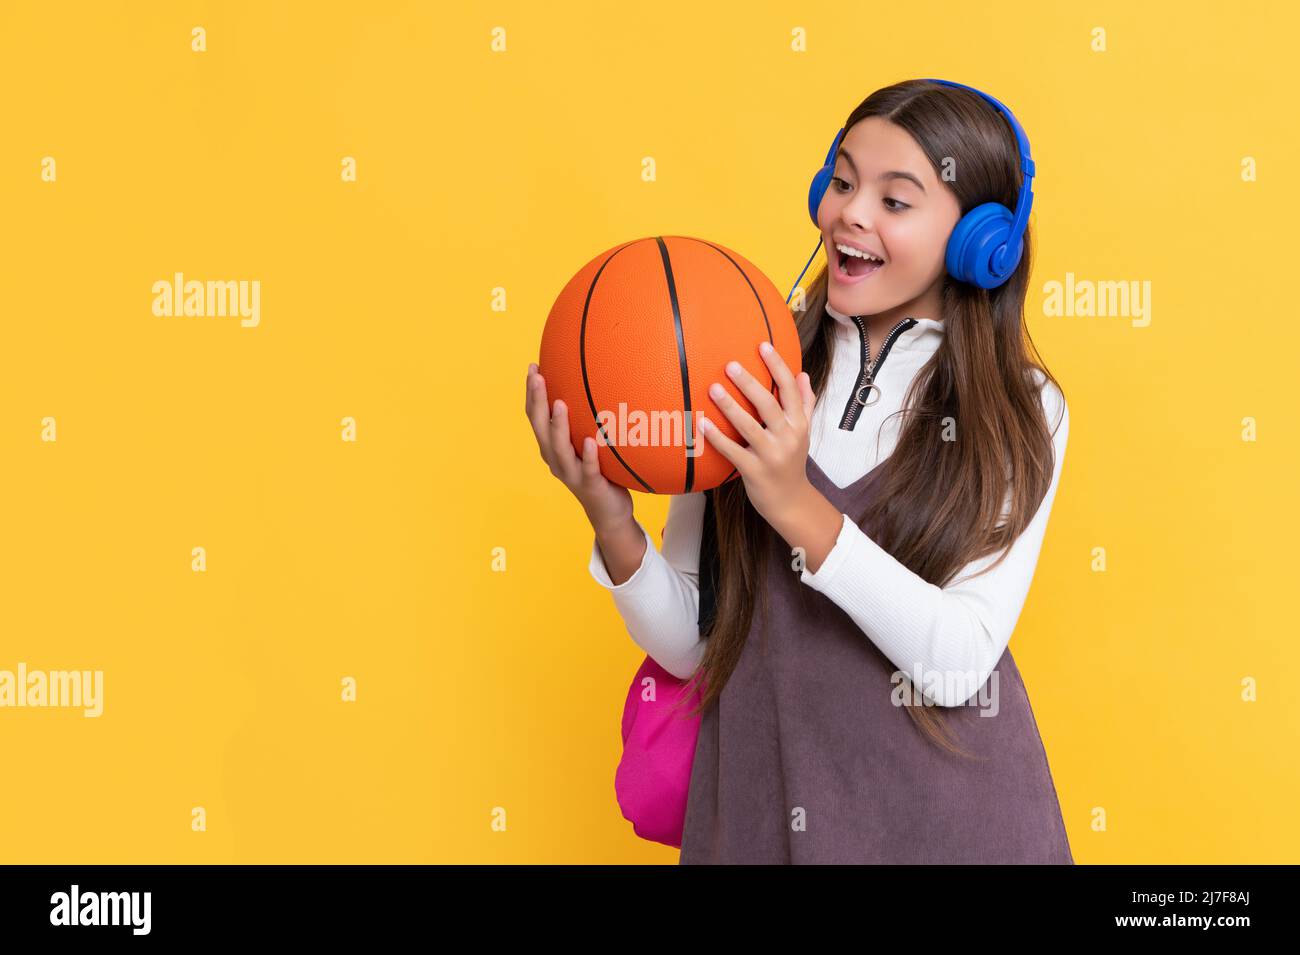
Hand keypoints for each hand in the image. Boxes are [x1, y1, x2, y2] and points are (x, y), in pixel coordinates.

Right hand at [524, 362, 633, 534]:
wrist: (608, 512)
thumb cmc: (599, 471)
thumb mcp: (589, 443)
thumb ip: (587, 421)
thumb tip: (599, 384)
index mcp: (552, 448)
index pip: (536, 417)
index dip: (532, 393)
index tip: (533, 367)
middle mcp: (556, 459)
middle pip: (540, 427)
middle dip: (537, 401)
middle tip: (537, 376)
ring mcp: (571, 473)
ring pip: (560, 448)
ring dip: (558, 426)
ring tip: (560, 403)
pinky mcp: (590, 485)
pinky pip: (588, 468)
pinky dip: (588, 455)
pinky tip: (590, 440)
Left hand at [698, 342, 816, 527]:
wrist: (791, 501)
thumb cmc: (792, 461)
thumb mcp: (804, 432)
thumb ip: (804, 403)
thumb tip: (803, 374)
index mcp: (799, 424)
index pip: (789, 390)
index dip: (777, 366)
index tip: (762, 345)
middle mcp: (788, 437)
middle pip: (768, 404)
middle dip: (749, 383)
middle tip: (730, 365)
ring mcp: (771, 455)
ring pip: (749, 426)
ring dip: (730, 406)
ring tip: (712, 388)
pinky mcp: (754, 471)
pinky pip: (732, 451)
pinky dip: (717, 437)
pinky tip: (701, 423)